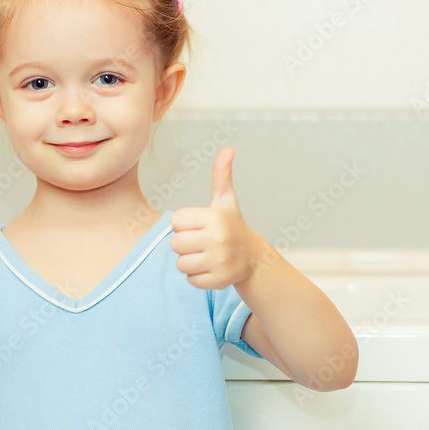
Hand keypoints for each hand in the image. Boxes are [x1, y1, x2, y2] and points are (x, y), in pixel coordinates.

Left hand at [171, 147, 260, 289]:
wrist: (253, 258)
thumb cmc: (231, 225)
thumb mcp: (226, 200)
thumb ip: (221, 175)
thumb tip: (228, 148)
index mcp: (214, 217)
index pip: (176, 222)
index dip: (185, 224)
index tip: (200, 225)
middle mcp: (218, 239)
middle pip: (175, 244)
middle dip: (185, 244)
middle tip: (202, 242)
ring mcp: (219, 261)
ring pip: (181, 264)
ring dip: (190, 261)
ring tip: (206, 255)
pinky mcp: (219, 281)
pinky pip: (190, 280)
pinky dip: (197, 277)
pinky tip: (211, 268)